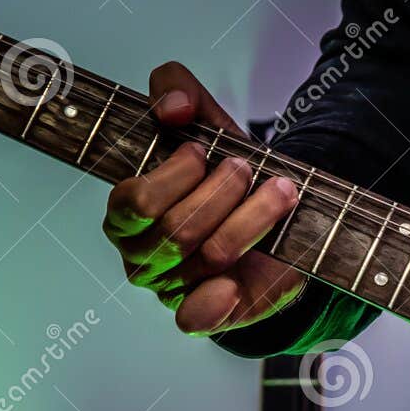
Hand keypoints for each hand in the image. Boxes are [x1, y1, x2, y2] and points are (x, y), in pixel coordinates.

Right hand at [103, 62, 305, 334]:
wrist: (280, 218)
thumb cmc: (230, 174)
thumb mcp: (207, 122)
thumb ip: (178, 91)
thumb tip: (173, 106)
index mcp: (127, 213)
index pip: (138, 202)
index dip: (177, 175)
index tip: (207, 152)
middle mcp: (142, 255)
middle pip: (179, 230)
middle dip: (224, 192)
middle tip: (250, 169)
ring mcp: (173, 288)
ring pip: (210, 257)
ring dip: (254, 220)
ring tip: (282, 192)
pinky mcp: (208, 313)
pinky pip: (194, 318)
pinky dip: (213, 302)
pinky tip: (233, 284)